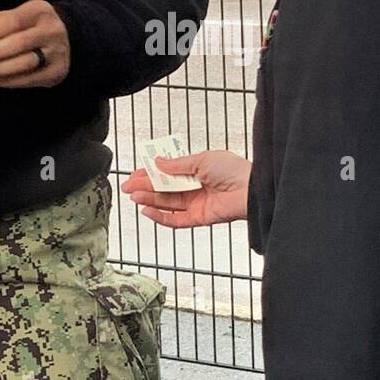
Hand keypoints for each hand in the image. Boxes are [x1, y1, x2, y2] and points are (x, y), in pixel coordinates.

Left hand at [0, 0, 69, 87]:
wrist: (59, 40)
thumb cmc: (27, 27)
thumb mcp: (12, 18)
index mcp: (40, 11)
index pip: (14, 21)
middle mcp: (53, 30)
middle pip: (20, 42)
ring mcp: (58, 52)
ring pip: (26, 62)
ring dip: (0, 68)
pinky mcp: (58, 71)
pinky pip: (30, 79)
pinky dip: (9, 81)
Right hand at [121, 149, 250, 226]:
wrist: (251, 189)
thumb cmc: (234, 170)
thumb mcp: (202, 159)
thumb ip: (177, 164)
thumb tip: (158, 162)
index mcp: (197, 170)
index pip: (168, 172)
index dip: (151, 172)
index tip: (136, 173)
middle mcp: (195, 187)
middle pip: (164, 188)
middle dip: (145, 186)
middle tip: (128, 186)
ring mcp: (196, 203)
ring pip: (167, 203)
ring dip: (149, 199)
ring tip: (134, 196)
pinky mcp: (199, 218)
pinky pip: (176, 220)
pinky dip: (160, 216)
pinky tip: (148, 210)